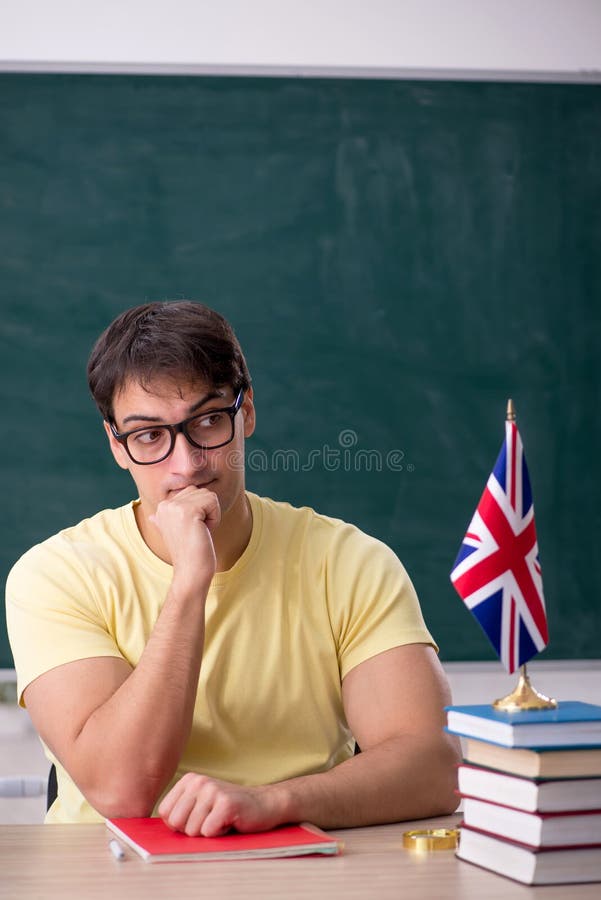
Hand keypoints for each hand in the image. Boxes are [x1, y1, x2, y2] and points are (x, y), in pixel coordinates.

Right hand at [150, 487, 220, 586]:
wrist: (190, 572)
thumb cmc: (187, 553)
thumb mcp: (172, 533)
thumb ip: (163, 521)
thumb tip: (152, 516)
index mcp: (161, 507)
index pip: (192, 492)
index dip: (199, 511)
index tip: (191, 530)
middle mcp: (165, 504)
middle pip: (201, 491)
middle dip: (206, 511)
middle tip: (197, 531)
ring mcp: (175, 507)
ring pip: (208, 495)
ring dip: (212, 514)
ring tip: (200, 531)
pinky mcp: (188, 511)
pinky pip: (213, 501)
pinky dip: (215, 518)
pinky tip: (204, 532)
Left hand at [158, 773, 284, 836]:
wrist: (265, 804)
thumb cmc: (228, 811)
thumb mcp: (200, 806)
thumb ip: (180, 812)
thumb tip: (151, 828)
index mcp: (189, 780)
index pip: (166, 812)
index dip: (180, 824)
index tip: (199, 818)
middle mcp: (199, 781)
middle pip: (177, 823)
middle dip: (193, 830)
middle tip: (212, 821)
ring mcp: (212, 790)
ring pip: (192, 830)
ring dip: (208, 833)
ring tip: (222, 821)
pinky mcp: (226, 804)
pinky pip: (208, 832)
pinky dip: (219, 834)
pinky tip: (230, 823)